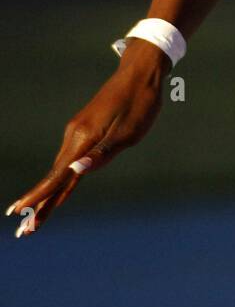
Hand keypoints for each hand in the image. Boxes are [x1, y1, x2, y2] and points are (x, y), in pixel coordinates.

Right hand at [5, 41, 168, 237]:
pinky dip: (60, 179)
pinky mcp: (85, 130)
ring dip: (48, 195)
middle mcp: (74, 136)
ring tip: (34, 217)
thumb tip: (75, 172)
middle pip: (54, 178)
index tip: (20, 214)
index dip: (39, 198)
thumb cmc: (140, 105)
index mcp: (83, 139)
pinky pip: (68, 161)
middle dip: (39, 206)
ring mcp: (78, 133)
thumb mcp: (126, 133)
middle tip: (23, 231)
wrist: (141, 75)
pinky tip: (56, 190)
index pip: (57, 177)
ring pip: (60, 170)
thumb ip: (101, 155)